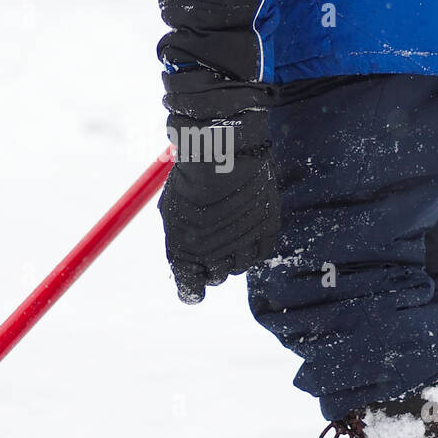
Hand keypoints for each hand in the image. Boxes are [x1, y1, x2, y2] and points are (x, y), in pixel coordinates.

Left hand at [158, 104, 280, 303]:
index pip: (191, 289)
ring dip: (234, 254)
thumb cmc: (191, 176)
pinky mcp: (266, 227)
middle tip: (210, 245)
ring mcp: (243, 241)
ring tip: (228, 227)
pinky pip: (261, 251)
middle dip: (212, 266)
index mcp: (185, 251)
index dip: (192, 287)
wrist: (220, 147)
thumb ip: (178, 242)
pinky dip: (253, 243)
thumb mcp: (172, 211)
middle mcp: (215, 253)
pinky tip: (245, 225)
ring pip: (240, 266)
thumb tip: (184, 263)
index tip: (193, 283)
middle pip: (217, 277)